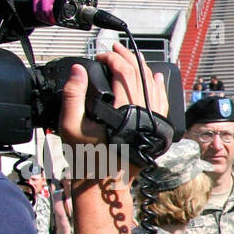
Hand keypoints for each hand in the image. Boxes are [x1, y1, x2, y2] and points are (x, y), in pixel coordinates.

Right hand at [58, 43, 168, 159]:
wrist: (105, 184)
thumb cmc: (86, 158)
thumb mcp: (70, 125)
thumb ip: (73, 95)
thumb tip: (78, 70)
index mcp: (123, 111)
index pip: (124, 73)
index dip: (112, 58)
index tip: (99, 57)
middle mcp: (143, 115)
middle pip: (140, 76)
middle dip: (127, 57)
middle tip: (114, 49)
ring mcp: (152, 123)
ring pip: (154, 87)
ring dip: (143, 69)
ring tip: (132, 57)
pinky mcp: (156, 130)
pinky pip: (163, 103)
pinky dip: (160, 88)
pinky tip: (156, 78)